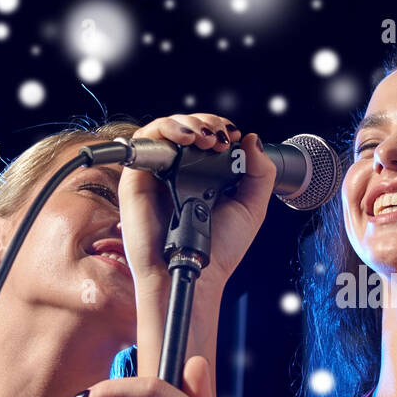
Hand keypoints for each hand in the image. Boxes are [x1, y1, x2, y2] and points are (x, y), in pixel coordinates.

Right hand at [116, 113, 276, 295]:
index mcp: (203, 177)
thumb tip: (253, 140)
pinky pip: (144, 141)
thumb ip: (259, 174)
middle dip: (207, 123)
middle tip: (222, 138)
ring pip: (165, 129)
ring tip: (206, 137)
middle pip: (186, 128)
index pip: (207, 137)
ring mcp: (157, 174)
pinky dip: (165, 129)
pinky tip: (187, 139)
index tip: (235, 137)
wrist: (194, 273)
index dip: (221, 129)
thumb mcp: (251, 208)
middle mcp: (179, 173)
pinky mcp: (137, 179)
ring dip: (188, 123)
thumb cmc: (218, 250)